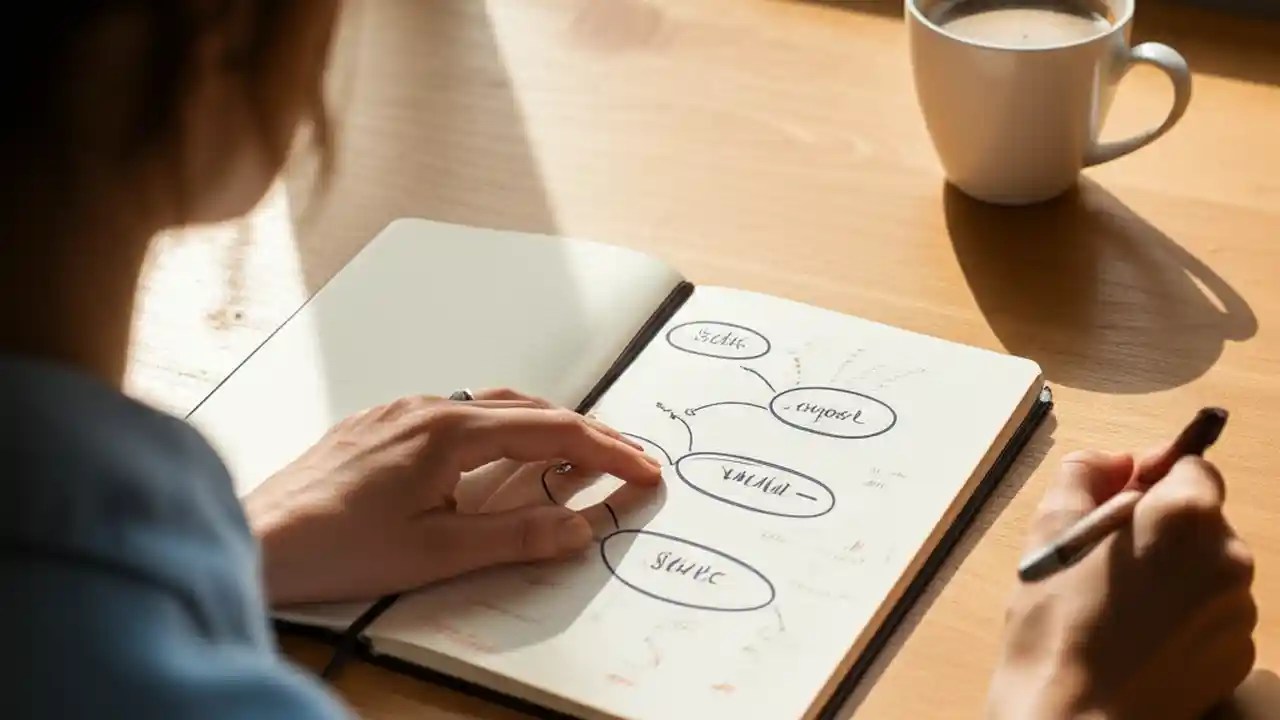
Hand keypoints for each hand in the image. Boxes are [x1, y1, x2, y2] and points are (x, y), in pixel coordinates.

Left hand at [244, 389, 662, 605]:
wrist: (256, 540)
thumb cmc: (338, 548)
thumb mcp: (437, 553)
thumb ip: (515, 537)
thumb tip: (578, 528)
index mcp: (449, 433)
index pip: (551, 431)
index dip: (606, 450)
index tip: (644, 470)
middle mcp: (426, 407)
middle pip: (526, 408)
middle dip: (581, 433)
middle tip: (620, 461)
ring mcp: (396, 412)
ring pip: (487, 406)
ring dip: (537, 426)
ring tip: (569, 455)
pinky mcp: (373, 425)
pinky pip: (451, 412)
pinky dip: (493, 429)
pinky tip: (489, 457)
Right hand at [987, 449, 1255, 719]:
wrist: (1074, 716)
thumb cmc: (1056, 620)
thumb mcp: (1049, 528)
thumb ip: (1085, 474)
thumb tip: (1116, 463)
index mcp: (1186, 516)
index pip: (1193, 466)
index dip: (1154, 476)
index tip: (1119, 498)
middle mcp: (1230, 558)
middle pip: (1202, 520)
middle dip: (1161, 530)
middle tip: (1105, 559)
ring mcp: (1240, 612)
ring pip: (1207, 569)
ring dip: (1173, 574)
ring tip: (1118, 604)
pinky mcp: (1238, 656)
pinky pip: (1212, 615)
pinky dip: (1183, 617)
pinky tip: (1139, 636)